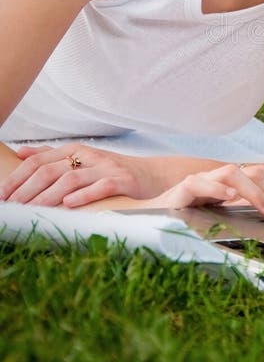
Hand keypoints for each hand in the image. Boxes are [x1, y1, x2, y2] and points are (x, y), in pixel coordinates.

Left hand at [0, 144, 157, 206]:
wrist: (151, 176)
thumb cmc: (110, 171)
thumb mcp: (81, 159)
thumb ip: (51, 155)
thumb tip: (20, 152)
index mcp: (75, 150)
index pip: (39, 161)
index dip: (17, 178)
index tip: (2, 195)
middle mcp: (89, 156)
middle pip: (50, 170)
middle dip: (27, 190)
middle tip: (12, 208)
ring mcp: (106, 167)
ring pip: (71, 179)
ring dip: (48, 196)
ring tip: (33, 211)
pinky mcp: (123, 180)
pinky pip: (100, 187)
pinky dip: (83, 195)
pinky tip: (69, 205)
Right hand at [149, 163, 263, 226]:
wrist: (151, 221)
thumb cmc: (187, 221)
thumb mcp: (222, 218)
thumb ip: (242, 214)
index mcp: (230, 185)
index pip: (262, 176)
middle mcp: (218, 179)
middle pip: (254, 171)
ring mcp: (201, 180)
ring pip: (232, 172)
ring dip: (254, 192)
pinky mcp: (182, 189)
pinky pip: (200, 182)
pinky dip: (217, 188)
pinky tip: (230, 198)